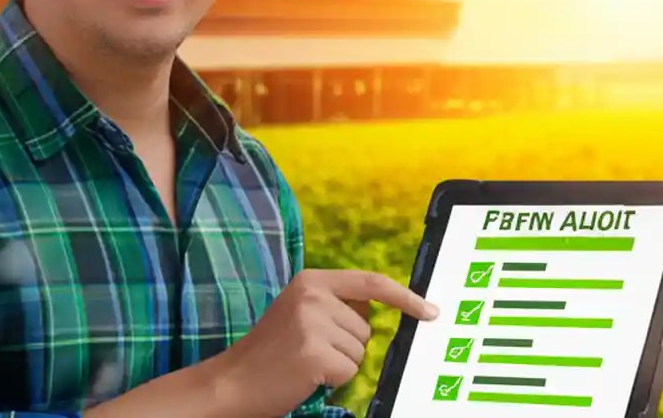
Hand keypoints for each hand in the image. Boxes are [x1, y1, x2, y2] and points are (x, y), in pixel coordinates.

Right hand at [208, 269, 438, 416]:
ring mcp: (312, 323)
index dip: (405, 297)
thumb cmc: (270, 353)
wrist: (232, 382)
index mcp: (311, 280)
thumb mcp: (299, 312)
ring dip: (339, 364)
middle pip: (366, 327)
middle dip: (347, 346)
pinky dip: (332, 380)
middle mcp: (313, 295)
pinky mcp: (315, 353)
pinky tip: (306, 376)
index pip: (371, 282)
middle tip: (309, 352)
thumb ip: (334, 304)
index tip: (430, 310)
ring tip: (305, 363)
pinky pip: (349, 371)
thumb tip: (379, 308)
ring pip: (359, 351)